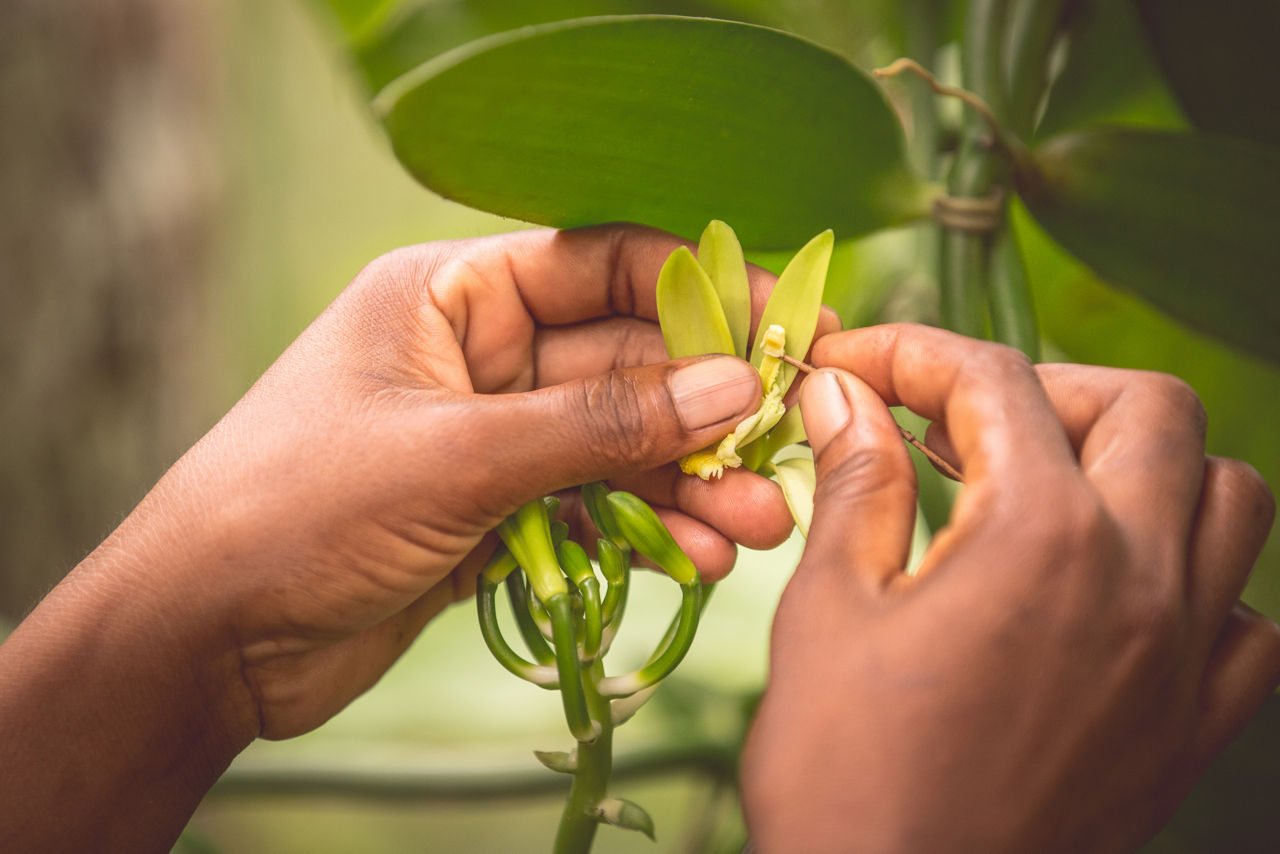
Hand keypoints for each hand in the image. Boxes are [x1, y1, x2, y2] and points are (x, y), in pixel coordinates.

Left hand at [0, 225, 809, 849]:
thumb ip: (599, 424)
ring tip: (758, 526)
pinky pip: (593, 506)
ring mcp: (491, 439)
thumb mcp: (458, 457)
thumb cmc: (300, 510)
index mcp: (452, 296)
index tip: (783, 325)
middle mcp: (479, 356)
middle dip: (705, 412)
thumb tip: (731, 385)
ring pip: (618, 444)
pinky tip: (700, 557)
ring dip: (689, 481)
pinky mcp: (496, 512)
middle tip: (787, 450)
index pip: (598, 264)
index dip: (695, 289)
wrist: (206, 639)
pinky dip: (646, 529)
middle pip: (623, 365)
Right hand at [741, 323, 1279, 852]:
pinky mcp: (1194, 726)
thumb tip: (846, 394)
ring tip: (1053, 488)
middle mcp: (1139, 579)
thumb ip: (856, 481)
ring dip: (1144, 462)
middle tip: (960, 423)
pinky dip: (1197, 579)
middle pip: (1144, 407)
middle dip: (1047, 385)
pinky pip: (1248, 618)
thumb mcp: (828, 610)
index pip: (994, 382)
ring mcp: (1183, 655)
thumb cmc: (844, 774)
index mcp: (1040, 536)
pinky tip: (1116, 595)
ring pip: (1227, 495)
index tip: (858, 366)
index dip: (913, 354)